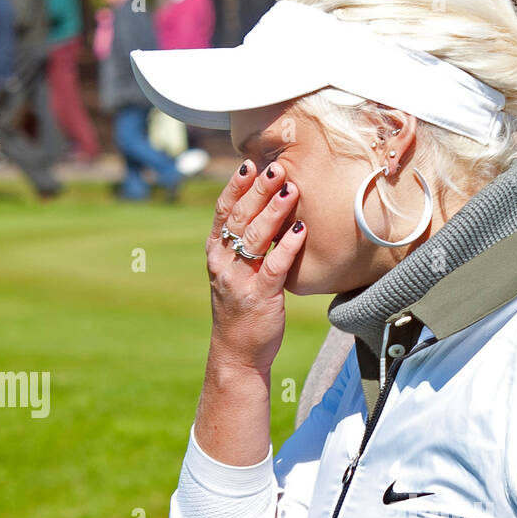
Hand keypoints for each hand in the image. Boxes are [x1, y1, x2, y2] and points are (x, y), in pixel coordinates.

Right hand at [205, 159, 306, 374]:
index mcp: (216, 254)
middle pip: (239, 219)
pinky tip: (300, 229)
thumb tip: (261, 211)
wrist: (237, 353)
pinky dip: (287, 246)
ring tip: (290, 189)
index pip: (222, 212)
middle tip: (276, 168)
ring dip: (273, 211)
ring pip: (255, 238)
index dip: (235, 187)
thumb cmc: (241, 310)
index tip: (249, 164)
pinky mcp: (261, 297)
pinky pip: (275, 266)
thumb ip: (241, 246)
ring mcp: (241, 280)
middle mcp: (223, 264)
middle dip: (257, 191)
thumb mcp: (233, 274)